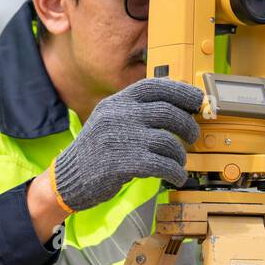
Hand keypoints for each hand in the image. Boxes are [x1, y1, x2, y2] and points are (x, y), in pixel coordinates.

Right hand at [51, 77, 203, 211]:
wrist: (67, 177)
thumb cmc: (96, 150)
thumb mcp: (109, 119)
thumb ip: (136, 110)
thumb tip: (177, 105)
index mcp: (117, 102)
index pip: (154, 86)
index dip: (181, 90)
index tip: (197, 99)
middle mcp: (118, 115)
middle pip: (167, 112)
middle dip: (188, 125)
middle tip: (192, 136)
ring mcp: (120, 138)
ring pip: (167, 141)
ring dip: (180, 154)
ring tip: (179, 161)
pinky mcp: (122, 164)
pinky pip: (161, 164)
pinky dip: (175, 171)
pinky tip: (177, 176)